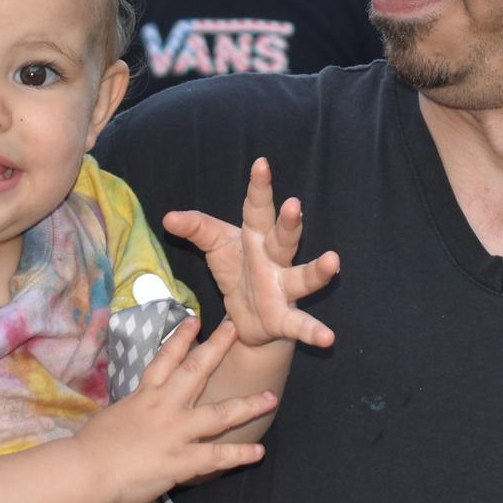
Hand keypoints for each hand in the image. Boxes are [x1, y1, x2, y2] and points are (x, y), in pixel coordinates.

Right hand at [76, 316, 274, 502]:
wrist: (86, 471)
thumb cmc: (92, 446)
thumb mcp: (114, 416)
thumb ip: (133, 410)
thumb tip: (139, 411)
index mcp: (144, 395)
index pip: (165, 359)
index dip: (182, 338)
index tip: (196, 320)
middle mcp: (164, 406)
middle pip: (196, 370)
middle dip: (218, 347)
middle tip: (238, 328)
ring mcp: (176, 432)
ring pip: (218, 414)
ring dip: (247, 405)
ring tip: (271, 397)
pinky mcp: (181, 460)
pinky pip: (216, 456)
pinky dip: (238, 454)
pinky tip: (258, 452)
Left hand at [163, 157, 338, 348]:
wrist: (246, 318)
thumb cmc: (237, 271)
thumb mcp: (214, 246)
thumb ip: (196, 228)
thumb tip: (169, 217)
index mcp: (256, 238)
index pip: (256, 209)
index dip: (259, 188)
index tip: (261, 164)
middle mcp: (274, 260)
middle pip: (283, 238)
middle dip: (290, 223)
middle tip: (294, 205)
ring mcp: (283, 289)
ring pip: (302, 277)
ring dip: (318, 271)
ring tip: (333, 261)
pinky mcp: (284, 318)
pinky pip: (300, 324)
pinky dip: (314, 331)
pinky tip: (328, 338)